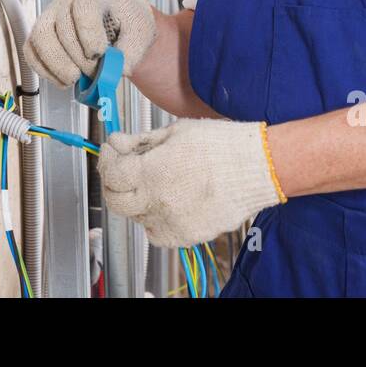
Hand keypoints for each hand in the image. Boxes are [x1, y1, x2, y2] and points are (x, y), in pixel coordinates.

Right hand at [24, 0, 156, 87]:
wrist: (119, 21)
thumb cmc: (127, 20)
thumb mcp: (141, 32)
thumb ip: (133, 51)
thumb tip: (117, 70)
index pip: (84, 5)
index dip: (89, 32)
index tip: (99, 53)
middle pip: (62, 27)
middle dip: (78, 57)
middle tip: (94, 73)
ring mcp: (50, 14)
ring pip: (40, 38)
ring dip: (56, 64)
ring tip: (74, 79)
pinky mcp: (41, 33)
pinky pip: (31, 51)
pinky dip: (44, 69)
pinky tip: (62, 79)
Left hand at [97, 118, 285, 247]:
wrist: (258, 166)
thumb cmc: (222, 144)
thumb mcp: (175, 131)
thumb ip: (142, 141)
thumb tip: (121, 144)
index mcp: (151, 172)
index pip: (111, 173)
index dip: (108, 158)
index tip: (114, 149)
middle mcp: (157, 201)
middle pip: (115, 201)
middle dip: (114, 183)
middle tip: (122, 169)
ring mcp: (171, 221)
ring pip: (136, 216)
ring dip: (137, 199)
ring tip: (154, 182)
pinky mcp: (187, 235)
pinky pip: (157, 232)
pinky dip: (155, 219)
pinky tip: (167, 202)